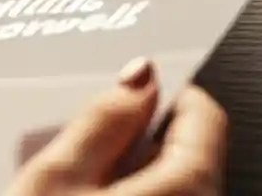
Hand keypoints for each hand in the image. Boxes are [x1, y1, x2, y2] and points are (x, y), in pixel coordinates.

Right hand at [9, 59, 226, 195]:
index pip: (203, 110)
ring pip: (161, 178)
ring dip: (120, 165)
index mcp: (189, 185)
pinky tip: (73, 195)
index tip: (122, 78)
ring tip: (68, 170)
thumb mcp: (58, 177)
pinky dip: (118, 190)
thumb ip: (102, 119)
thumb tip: (136, 78)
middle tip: (81, 127)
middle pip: (181, 147)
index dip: (160, 86)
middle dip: (132, 128)